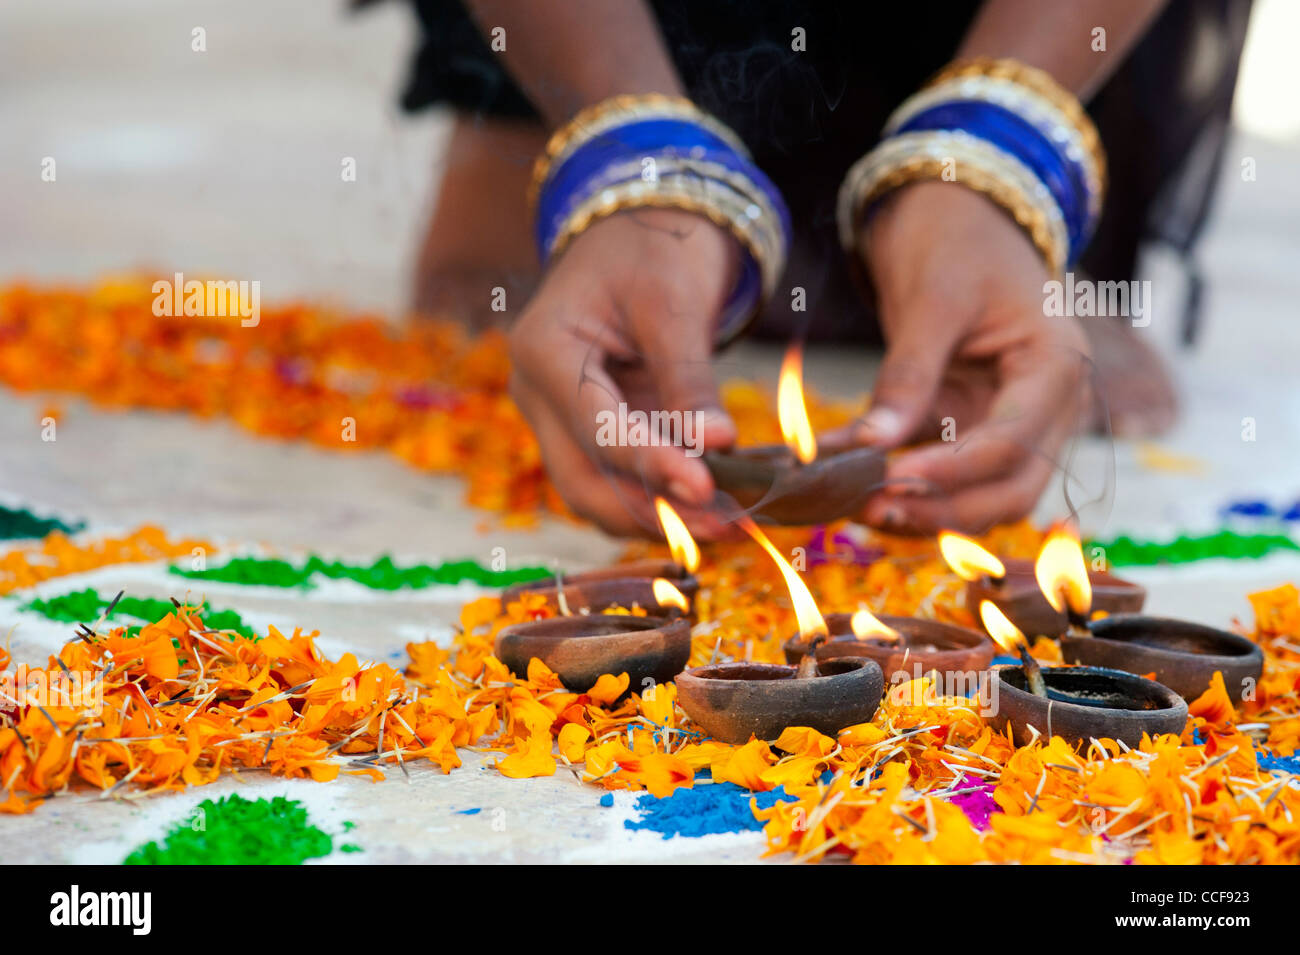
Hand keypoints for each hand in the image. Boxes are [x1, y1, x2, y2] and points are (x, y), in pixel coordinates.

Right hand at [509, 207, 739, 537]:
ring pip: (597, 491)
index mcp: (544, 350)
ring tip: (726, 525)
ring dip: (658, 516)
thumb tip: (715, 446)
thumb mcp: (675, 303)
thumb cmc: (655, 246)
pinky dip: (660, 497)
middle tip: (722, 526)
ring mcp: (561, 417)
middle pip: (583, 479)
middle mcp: (539, 394)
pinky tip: (712, 508)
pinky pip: (619, 478)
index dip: (652, 465)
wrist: (643, 227)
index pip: (596, 428)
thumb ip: (689, 379)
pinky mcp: (592, 429)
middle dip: (651, 511)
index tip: (707, 488)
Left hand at [828, 181, 1092, 534]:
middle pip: (1012, 491)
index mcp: (1056, 365)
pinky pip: (947, 477)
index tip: (894, 480)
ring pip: (985, 499)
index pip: (1014, 444)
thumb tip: (871, 444)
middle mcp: (1049, 408)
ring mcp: (1015, 425)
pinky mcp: (974, 430)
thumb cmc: (957, 241)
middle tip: (871, 510)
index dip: (955, 472)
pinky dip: (907, 490)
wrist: (958, 217)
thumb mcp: (933, 298)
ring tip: (858, 509)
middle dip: (945, 510)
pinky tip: (853, 490)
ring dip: (927, 513)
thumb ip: (908, 373)